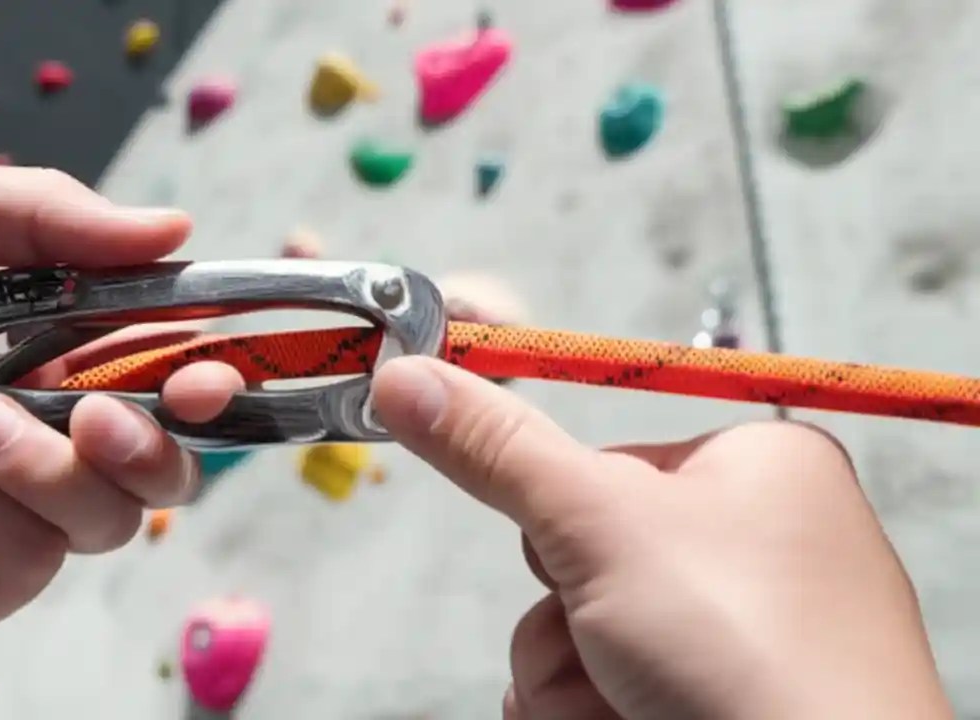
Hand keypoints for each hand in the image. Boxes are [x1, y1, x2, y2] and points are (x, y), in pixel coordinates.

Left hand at [0, 159, 240, 636]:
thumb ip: (43, 215)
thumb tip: (174, 230)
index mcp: (36, 339)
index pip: (155, 362)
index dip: (201, 372)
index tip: (209, 372)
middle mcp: (33, 424)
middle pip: (161, 459)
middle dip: (152, 442)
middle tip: (102, 416)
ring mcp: (0, 506)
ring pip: (107, 517)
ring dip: (46, 467)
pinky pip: (30, 563)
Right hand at [372, 357, 951, 718]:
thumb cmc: (754, 652)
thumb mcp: (603, 524)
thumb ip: (499, 450)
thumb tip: (407, 377)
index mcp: (756, 468)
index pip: (605, 463)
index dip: (563, 508)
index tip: (540, 532)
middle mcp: (753, 546)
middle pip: (579, 558)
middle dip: (564, 617)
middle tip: (611, 641)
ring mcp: (736, 632)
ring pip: (578, 635)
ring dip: (570, 677)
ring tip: (626, 701)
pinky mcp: (713, 697)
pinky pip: (599, 686)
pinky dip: (587, 709)